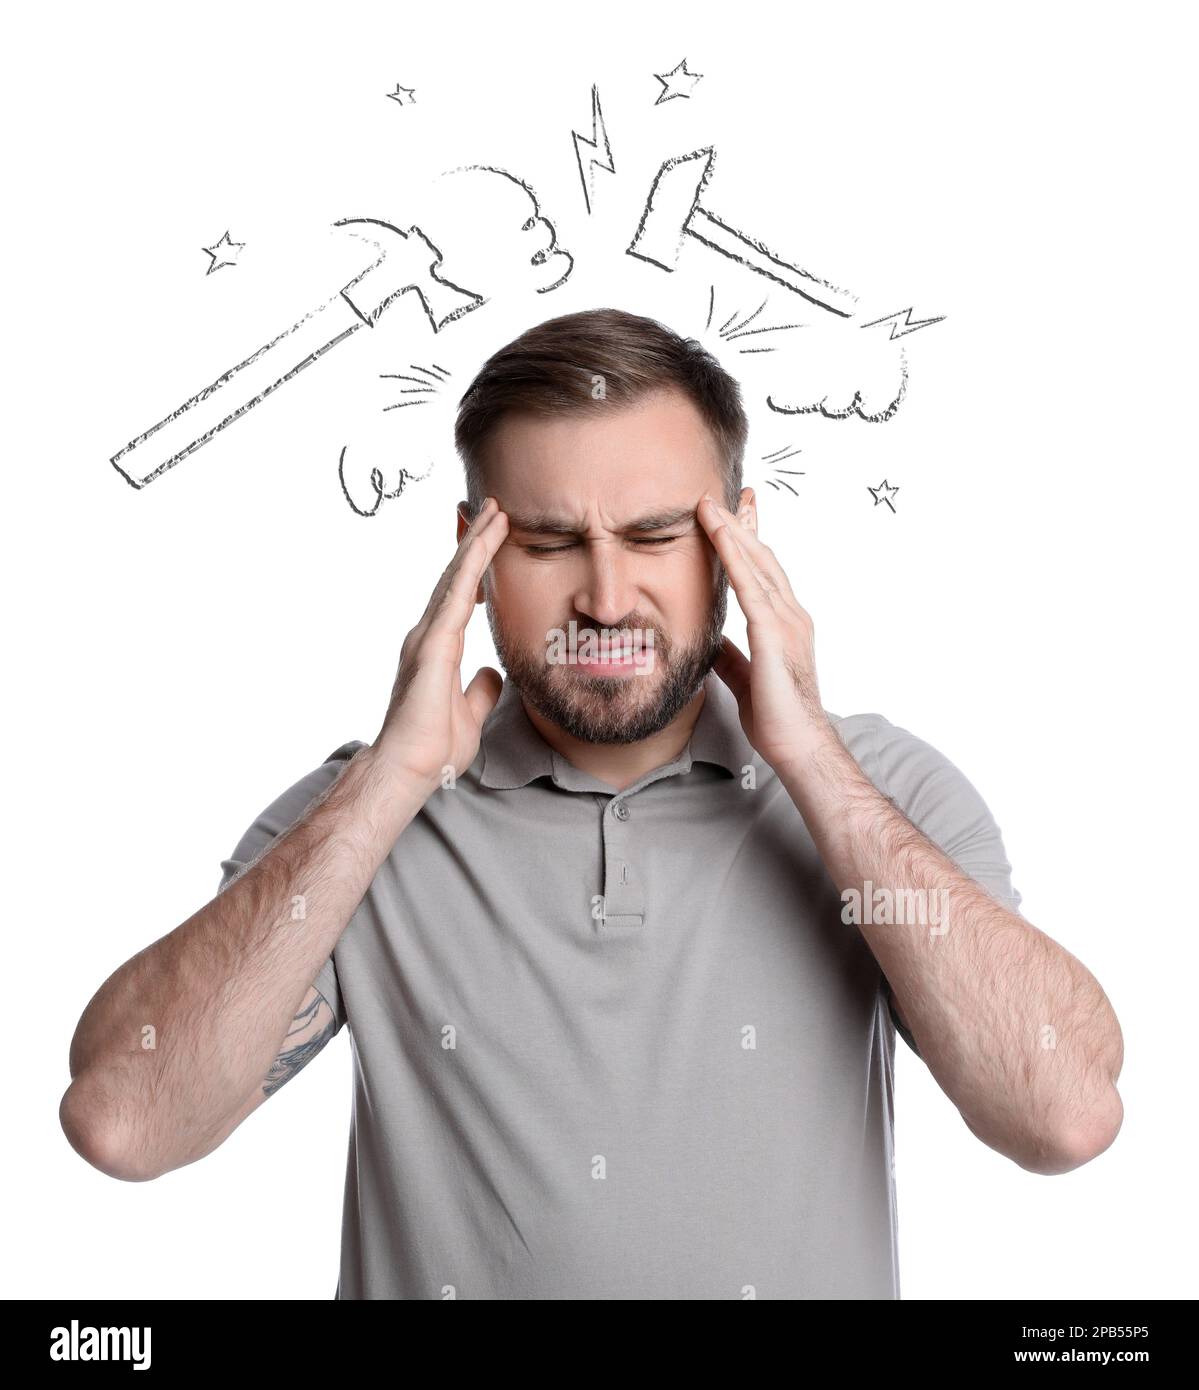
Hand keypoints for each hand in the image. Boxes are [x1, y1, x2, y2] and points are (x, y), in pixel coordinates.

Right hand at [370, 496, 509, 793]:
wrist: (408, 769)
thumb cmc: (432, 748)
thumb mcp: (469, 713)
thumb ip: (479, 691)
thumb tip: (491, 673)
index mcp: (438, 648)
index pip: (462, 597)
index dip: (477, 567)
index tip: (495, 540)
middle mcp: (428, 635)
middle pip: (456, 578)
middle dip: (476, 542)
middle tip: (495, 508)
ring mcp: (427, 637)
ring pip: (455, 579)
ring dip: (476, 544)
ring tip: (495, 512)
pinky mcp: (432, 645)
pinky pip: (455, 597)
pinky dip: (470, 568)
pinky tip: (484, 545)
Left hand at [697, 493, 830, 770]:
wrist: (798, 747)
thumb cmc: (776, 718)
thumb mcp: (745, 678)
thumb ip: (730, 656)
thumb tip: (711, 642)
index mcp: (785, 623)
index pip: (764, 572)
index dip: (748, 541)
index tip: (734, 514)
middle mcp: (791, 615)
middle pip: (763, 558)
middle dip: (741, 524)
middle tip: (720, 495)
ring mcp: (787, 622)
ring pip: (757, 565)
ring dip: (732, 532)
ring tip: (710, 506)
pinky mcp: (774, 635)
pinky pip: (751, 588)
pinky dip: (735, 559)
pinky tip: (720, 538)